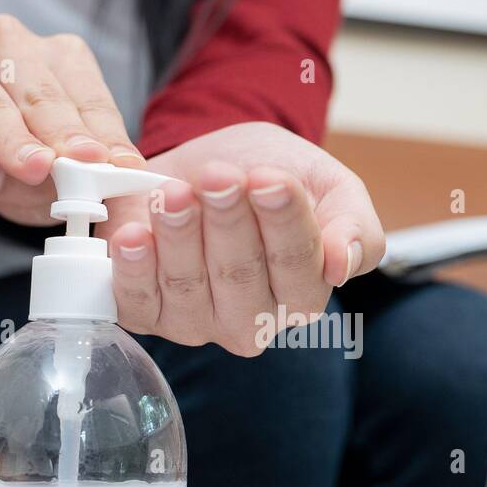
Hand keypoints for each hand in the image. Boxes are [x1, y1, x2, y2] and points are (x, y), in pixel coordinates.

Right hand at [0, 13, 143, 225]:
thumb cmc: (17, 147)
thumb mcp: (61, 158)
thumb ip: (85, 166)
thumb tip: (114, 182)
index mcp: (57, 56)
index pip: (88, 97)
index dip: (108, 135)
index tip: (125, 166)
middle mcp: (9, 49)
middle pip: (41, 95)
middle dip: (63, 132)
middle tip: (83, 161)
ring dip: (15, 142)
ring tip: (36, 169)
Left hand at [103, 122, 383, 355]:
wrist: (209, 165)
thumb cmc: (270, 175)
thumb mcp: (328, 185)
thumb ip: (353, 224)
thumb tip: (343, 263)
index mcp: (304, 293)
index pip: (299, 266)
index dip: (283, 222)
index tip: (267, 178)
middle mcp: (253, 320)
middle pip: (241, 278)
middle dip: (228, 221)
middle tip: (218, 176)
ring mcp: (197, 321)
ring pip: (188, 286)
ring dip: (179, 235)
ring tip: (175, 192)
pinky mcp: (148, 312)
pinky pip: (138, 301)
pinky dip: (133, 267)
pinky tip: (134, 235)